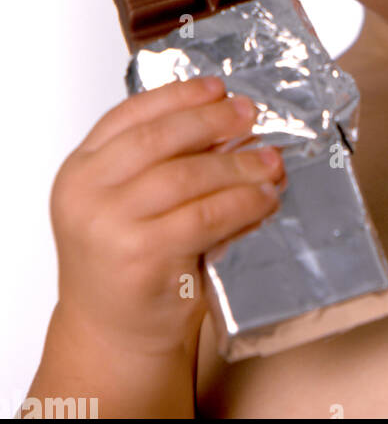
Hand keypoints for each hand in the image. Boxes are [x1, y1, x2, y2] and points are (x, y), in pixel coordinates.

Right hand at [50, 76, 284, 359]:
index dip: (179, 95)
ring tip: (270, 163)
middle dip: (213, 121)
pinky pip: (207, 216)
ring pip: (189, 176)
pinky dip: (243, 203)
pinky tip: (263, 200)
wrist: (112, 336)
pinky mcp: (144, 257)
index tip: (217, 87)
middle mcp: (88, 194)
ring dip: (239, 165)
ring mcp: (111, 226)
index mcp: (80, 170)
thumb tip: (227, 121)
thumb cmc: (126, 264)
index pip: (130, 114)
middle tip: (250, 116)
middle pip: (161, 138)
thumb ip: (161, 162)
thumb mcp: (126, 202)